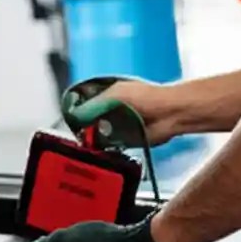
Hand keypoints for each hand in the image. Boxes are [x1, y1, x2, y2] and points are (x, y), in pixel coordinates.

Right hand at [66, 80, 182, 145]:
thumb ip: (94, 105)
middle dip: (84, 126)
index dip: (77, 110)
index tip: (70, 119)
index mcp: (109, 94)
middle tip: (78, 132)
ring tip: (88, 140)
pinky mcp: (126, 140)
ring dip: (94, 137)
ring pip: (98, 133)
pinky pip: (110, 145)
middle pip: (90, 119)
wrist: (170, 115)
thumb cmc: (149, 98)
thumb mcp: (116, 95)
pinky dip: (105, 147)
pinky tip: (101, 147)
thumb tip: (76, 114)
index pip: (86, 102)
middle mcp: (112, 109)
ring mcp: (119, 125)